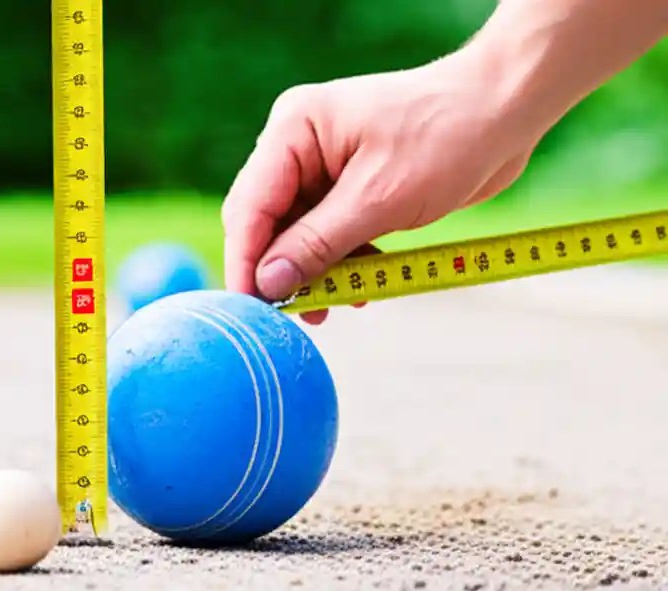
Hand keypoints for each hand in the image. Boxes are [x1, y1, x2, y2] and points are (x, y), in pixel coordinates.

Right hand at [222, 55, 542, 324]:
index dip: (246, 261)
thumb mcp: (380, 199)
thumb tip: (270, 284)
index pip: (250, 206)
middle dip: (280, 270)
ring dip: (313, 272)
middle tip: (292, 316)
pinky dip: (340, 261)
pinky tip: (359, 286)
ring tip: (333, 307)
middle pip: (267, 221)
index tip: (251, 310)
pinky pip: (327, 232)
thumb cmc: (449, 136)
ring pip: (297, 233)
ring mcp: (322, 164)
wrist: (508, 110)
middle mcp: (299, 144)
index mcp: (294, 130)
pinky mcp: (348, 183)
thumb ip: (318, 244)